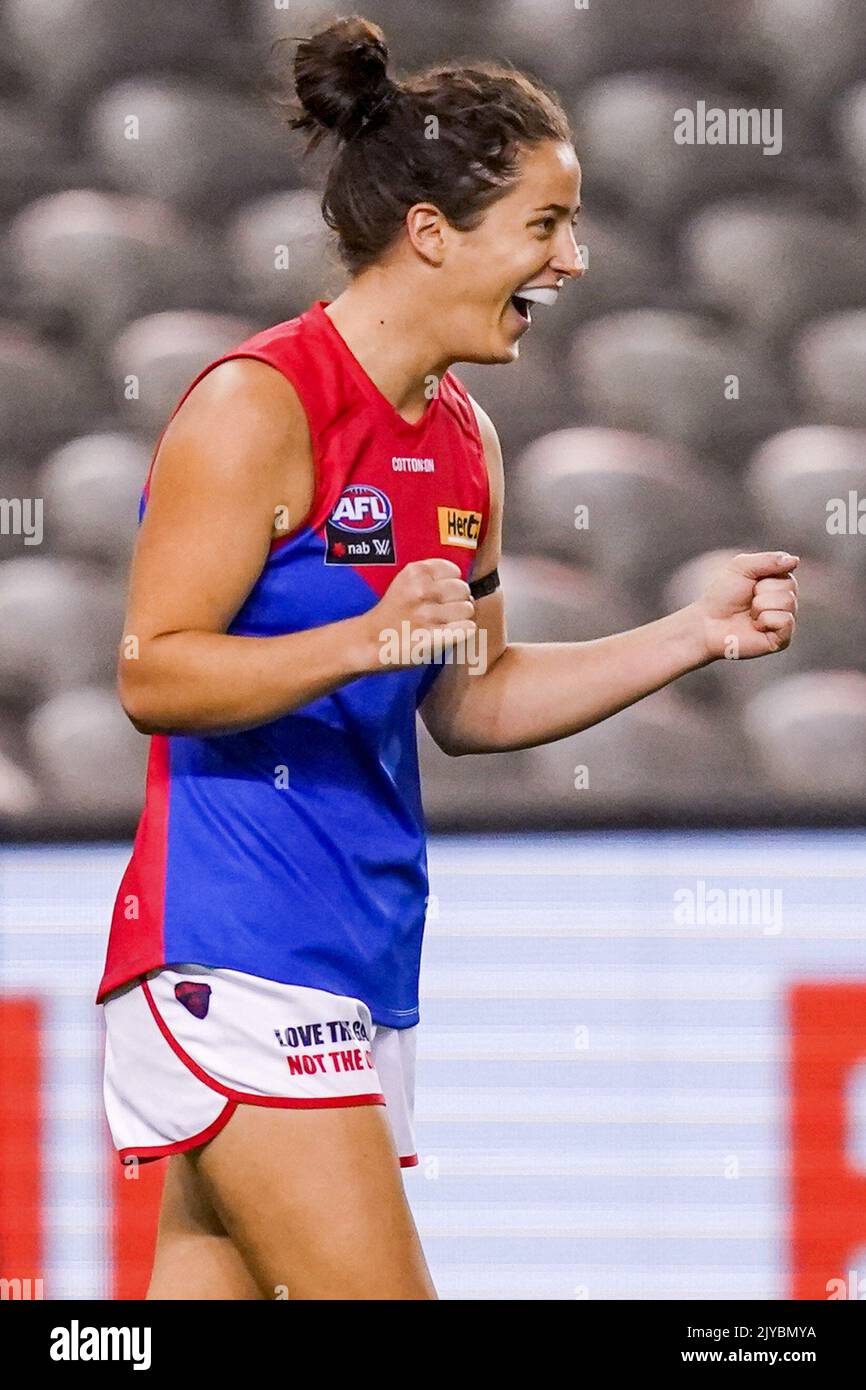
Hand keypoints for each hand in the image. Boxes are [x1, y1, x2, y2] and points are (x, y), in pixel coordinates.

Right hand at [361, 558, 476, 669]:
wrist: (368, 642)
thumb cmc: (392, 614)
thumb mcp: (404, 583)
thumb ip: (430, 577)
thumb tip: (463, 586)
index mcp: (414, 572)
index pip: (454, 571)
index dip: (451, 583)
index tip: (441, 594)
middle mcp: (421, 590)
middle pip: (463, 589)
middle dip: (458, 600)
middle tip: (445, 611)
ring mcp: (427, 614)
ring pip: (468, 609)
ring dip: (461, 618)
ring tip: (445, 624)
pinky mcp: (434, 638)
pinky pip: (467, 628)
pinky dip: (463, 632)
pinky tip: (451, 634)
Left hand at [692, 551, 799, 661]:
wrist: (708, 622)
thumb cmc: (723, 595)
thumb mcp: (741, 567)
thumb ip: (768, 559)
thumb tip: (795, 560)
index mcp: (780, 582)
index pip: (788, 569)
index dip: (764, 574)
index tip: (749, 583)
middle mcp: (786, 601)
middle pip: (789, 586)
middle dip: (762, 590)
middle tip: (748, 600)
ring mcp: (785, 621)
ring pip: (788, 602)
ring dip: (761, 605)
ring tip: (750, 614)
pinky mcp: (782, 639)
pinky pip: (785, 621)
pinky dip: (765, 620)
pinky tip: (755, 627)